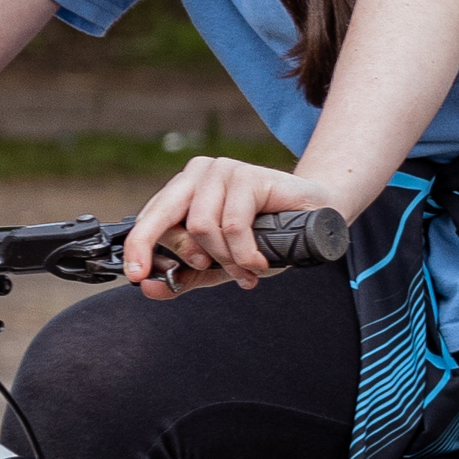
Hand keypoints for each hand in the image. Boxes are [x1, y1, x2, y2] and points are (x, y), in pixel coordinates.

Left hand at [125, 153, 363, 295]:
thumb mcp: (222, 263)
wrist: (320, 219)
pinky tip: (259, 262)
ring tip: (248, 269)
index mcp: (184, 190)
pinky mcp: (248, 176)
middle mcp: (198, 174)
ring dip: (226, 259)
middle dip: (182, 253)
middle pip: (164, 218)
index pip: (149, 218)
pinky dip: (244, 253)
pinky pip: (232, 226)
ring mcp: (223, 171)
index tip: (138, 276)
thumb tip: (150, 288)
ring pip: (202, 227)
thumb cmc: (270, 237)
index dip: (139, 248)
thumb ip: (186, 275)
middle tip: (209, 269)